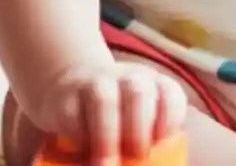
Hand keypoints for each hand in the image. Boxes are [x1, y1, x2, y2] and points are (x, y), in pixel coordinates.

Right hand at [38, 61, 188, 163]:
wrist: (72, 86)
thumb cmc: (117, 115)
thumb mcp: (140, 119)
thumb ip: (149, 137)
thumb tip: (153, 163)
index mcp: (154, 84)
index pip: (170, 94)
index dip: (169, 120)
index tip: (159, 142)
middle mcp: (127, 78)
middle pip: (138, 93)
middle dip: (138, 130)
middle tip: (136, 156)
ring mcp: (95, 83)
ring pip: (103, 99)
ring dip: (106, 137)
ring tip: (105, 164)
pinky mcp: (65, 95)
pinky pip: (73, 115)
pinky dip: (80, 138)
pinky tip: (84, 151)